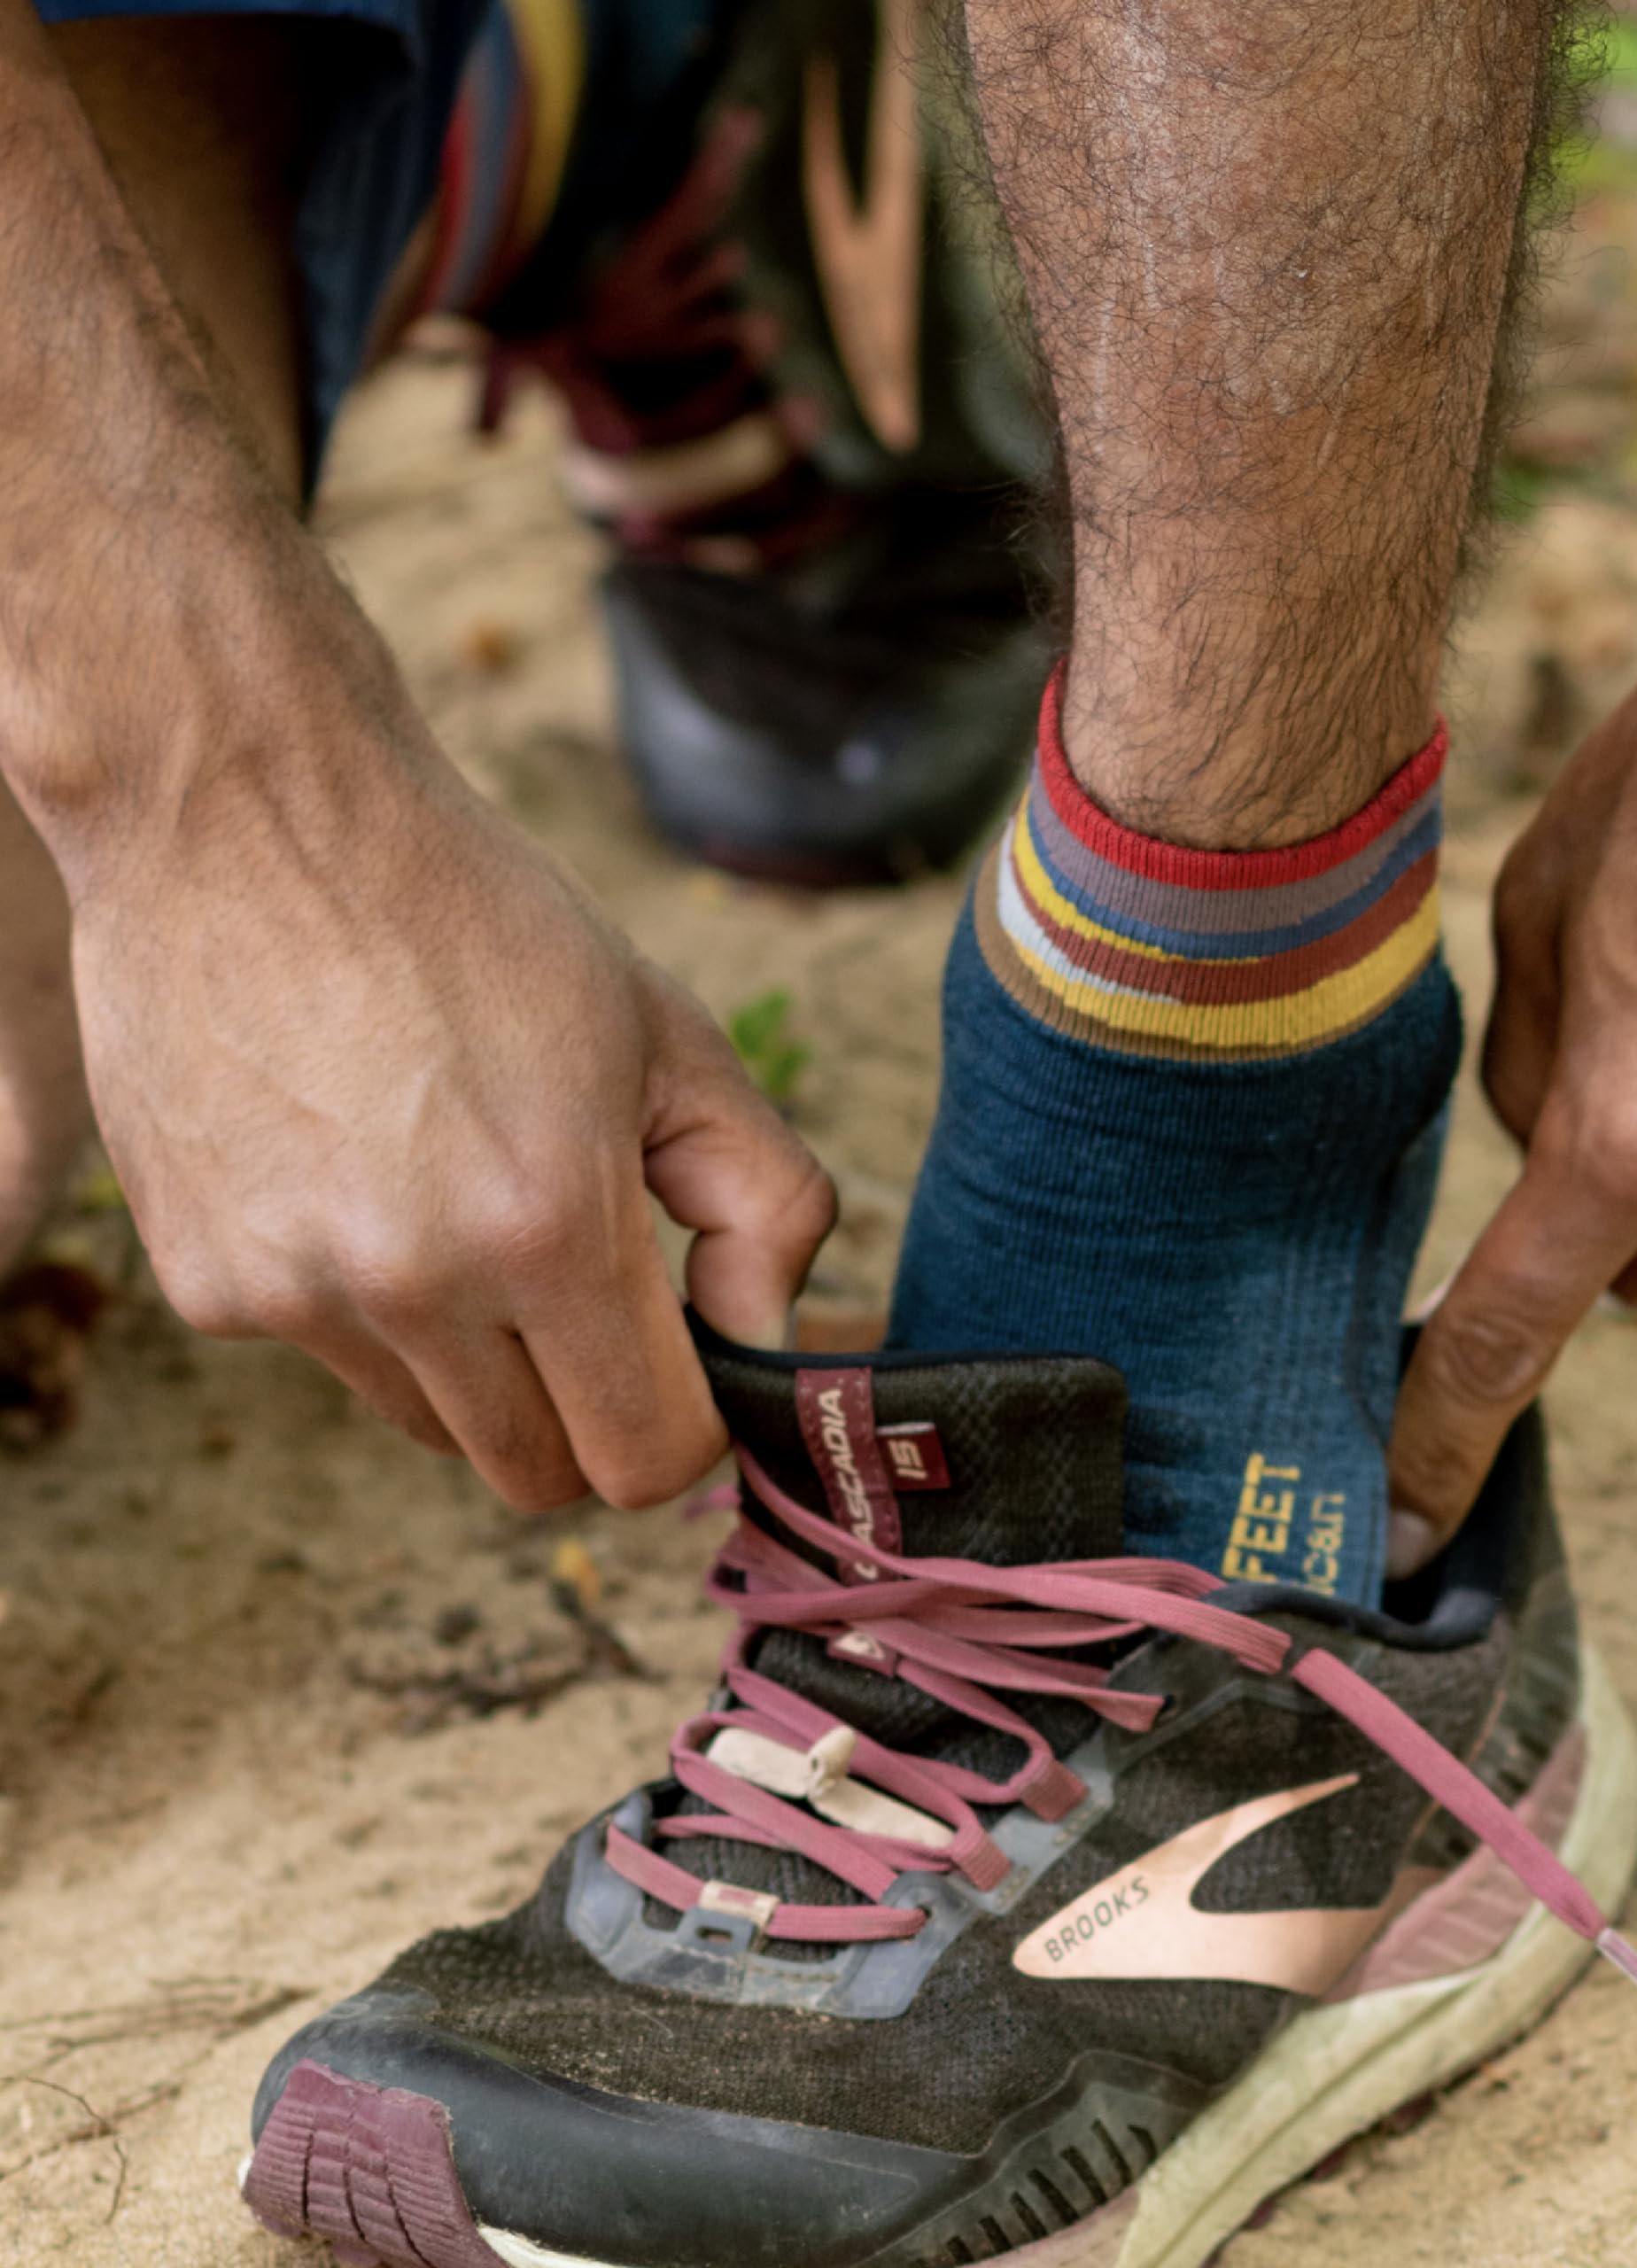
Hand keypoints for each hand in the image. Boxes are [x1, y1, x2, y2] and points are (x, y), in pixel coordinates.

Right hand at [61, 639, 833, 1512]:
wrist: (254, 818)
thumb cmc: (480, 919)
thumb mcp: (672, 1035)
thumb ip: (765, 1201)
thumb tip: (767, 1333)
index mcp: (549, 1227)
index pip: (647, 1460)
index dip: (686, 1427)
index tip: (680, 1360)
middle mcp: (413, 1284)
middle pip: (537, 1474)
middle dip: (584, 1411)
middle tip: (583, 1298)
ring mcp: (294, 1294)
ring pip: (430, 1426)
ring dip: (471, 1361)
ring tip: (455, 1201)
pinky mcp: (204, 1285)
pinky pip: (328, 1357)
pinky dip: (363, 1303)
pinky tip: (353, 1171)